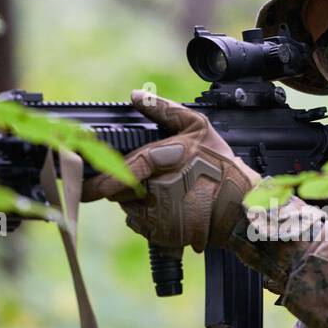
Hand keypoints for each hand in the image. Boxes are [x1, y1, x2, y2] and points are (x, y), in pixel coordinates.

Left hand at [82, 91, 259, 251]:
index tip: (87, 179)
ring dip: (135, 199)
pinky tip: (165, 208)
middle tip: (145, 178)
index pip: (123, 168)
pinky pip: (138, 222)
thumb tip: (136, 95)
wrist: (239, 207)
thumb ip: (165, 109)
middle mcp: (156, 188)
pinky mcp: (160, 232)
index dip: (103, 175)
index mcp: (162, 160)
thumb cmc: (220, 166)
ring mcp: (158, 213)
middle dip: (122, 183)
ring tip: (163, 192)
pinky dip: (144, 216)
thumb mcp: (197, 126)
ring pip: (128, 205)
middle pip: (120, 187)